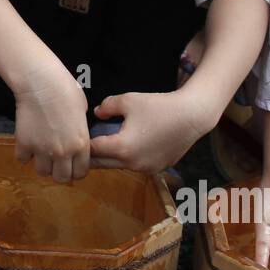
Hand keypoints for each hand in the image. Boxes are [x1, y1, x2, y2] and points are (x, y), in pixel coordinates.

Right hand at [12, 59, 90, 182]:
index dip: (76, 169)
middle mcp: (62, 152)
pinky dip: (24, 153)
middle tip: (56, 161)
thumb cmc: (66, 90)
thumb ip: (80, 130)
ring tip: (41, 151)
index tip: (72, 163)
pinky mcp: (24, 144)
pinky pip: (23, 159)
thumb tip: (75, 135)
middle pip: (61, 178)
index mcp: (81, 145)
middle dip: (59, 171)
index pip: (81, 173)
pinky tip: (28, 142)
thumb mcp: (82, 112)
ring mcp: (42, 150)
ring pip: (42, 172)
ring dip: (42, 163)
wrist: (41, 83)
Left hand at [89, 88, 214, 174]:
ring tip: (105, 145)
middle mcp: (132, 164)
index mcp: (122, 148)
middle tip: (82, 148)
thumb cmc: (159, 106)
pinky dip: (128, 158)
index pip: (93, 150)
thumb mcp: (128, 100)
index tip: (77, 138)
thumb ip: (107, 106)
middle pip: (102, 164)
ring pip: (118, 166)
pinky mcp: (157, 169)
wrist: (192, 116)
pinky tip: (130, 145)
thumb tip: (97, 113)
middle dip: (91, 156)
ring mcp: (146, 169)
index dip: (83, 143)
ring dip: (110, 157)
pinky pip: (135, 166)